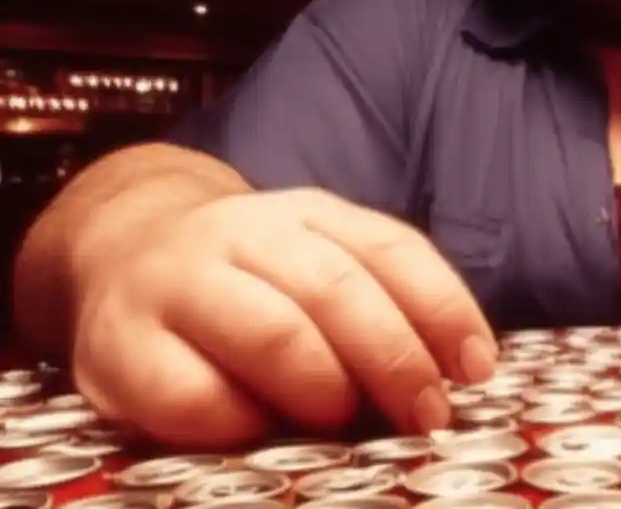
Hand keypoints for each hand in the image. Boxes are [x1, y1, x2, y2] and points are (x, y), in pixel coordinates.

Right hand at [69, 188, 495, 446]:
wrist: (120, 250)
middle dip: (395, 359)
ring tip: (342, 418)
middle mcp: (242, 234)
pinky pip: (197, 397)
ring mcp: (177, 285)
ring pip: (273, 334)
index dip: (444, 311)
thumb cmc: (250, 277)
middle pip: (336, 289)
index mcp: (306, 212)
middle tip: (426, 414)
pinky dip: (243, 424)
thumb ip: (386, 300)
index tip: (477, 370)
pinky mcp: (120, 347)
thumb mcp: (321, 261)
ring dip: (326, 388)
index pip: (391, 249)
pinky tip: (259, 430)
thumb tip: (462, 372)